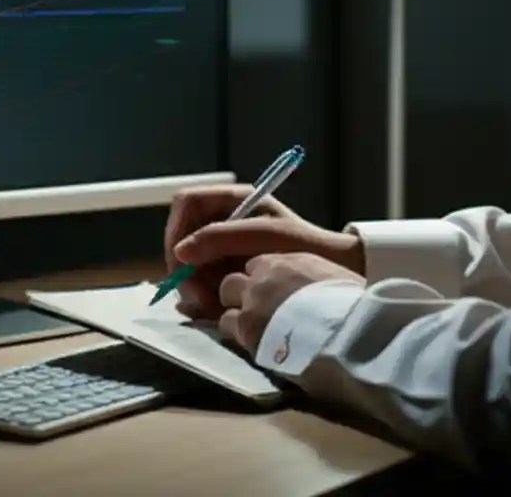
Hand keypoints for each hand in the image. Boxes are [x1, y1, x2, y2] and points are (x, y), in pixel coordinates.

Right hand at [164, 185, 364, 319]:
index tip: (181, 259)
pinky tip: (217, 310)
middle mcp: (222, 221)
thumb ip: (221, 238)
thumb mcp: (265, 236)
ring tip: (214, 307)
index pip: (186, 203)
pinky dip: (204, 298)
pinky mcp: (225, 272)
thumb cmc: (304, 246)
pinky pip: (200, 283)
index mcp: (231, 200)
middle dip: (185, 269)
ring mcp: (222, 247)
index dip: (176, 228)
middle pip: (182, 238)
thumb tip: (180, 251)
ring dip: (194, 288)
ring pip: (188, 265)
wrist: (334, 272)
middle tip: (198, 298)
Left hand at [218, 252, 364, 353]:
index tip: (270, 294)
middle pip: (237, 277)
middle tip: (255, 312)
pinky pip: (225, 324)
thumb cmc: (355, 308)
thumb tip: (320, 296)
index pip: (261, 264)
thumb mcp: (338, 283)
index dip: (262, 280)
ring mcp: (253, 300)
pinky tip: (248, 342)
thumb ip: (316, 283)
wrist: (348, 330)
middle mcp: (267, 275)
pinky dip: (233, 332)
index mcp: (293, 260)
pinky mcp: (246, 327)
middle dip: (240, 292)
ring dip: (234, 311)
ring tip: (250, 329)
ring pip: (225, 297)